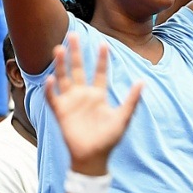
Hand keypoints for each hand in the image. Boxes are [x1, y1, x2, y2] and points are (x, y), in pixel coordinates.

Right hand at [44, 33, 142, 171]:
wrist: (93, 157)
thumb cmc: (109, 139)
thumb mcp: (123, 118)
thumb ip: (131, 100)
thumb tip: (142, 82)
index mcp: (98, 95)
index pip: (100, 73)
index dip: (102, 59)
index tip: (104, 44)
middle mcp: (83, 95)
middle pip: (78, 69)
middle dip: (76, 53)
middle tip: (73, 35)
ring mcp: (70, 102)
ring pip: (63, 78)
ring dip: (60, 64)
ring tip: (58, 49)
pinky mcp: (60, 112)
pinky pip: (53, 98)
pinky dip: (50, 89)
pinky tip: (50, 79)